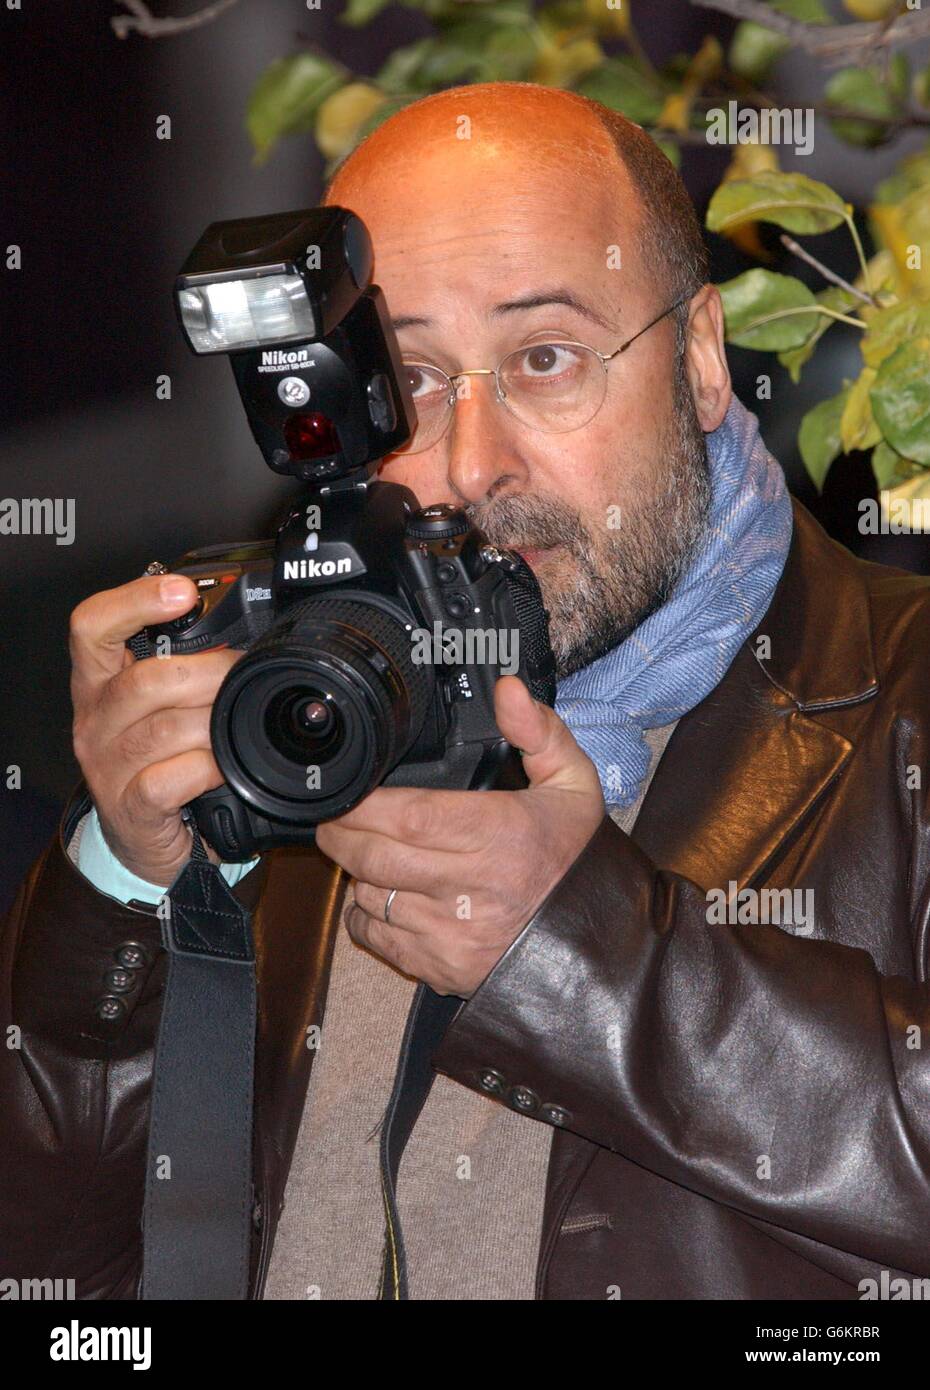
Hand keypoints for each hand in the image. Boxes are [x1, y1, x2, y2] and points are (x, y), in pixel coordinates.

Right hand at [70, 573, 241, 885]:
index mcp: (100, 682)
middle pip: (143, 680)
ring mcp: (108, 765)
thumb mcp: (162, 707)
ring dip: (213, 722)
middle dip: (207, 672)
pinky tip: (223, 767)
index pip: (92, 626)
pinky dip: (204, 770)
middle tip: (243, 673)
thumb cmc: (161, 762)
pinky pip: (167, 780)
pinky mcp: (130, 807)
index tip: (183, 592)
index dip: (134, 601)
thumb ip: (186, 668)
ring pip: (161, 730)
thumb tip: (248, 634)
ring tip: (240, 720)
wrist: (144, 840)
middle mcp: (95, 719)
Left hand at [315, 676, 604, 996]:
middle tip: (333, 815)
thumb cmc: (577, 858)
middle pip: (375, 858)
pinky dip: (366, 913)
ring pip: (370, 896)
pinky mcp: (442, 969)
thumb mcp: (572, 783)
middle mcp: (472, 889)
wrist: (601, 941)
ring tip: (367, 851)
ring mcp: (454, 935)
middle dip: (342, 834)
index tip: (347, 789)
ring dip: (357, 872)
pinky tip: (384, 894)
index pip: (410, 816)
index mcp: (500, 836)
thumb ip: (538, 730)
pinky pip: (378, 938)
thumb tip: (506, 688)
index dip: (365, 804)